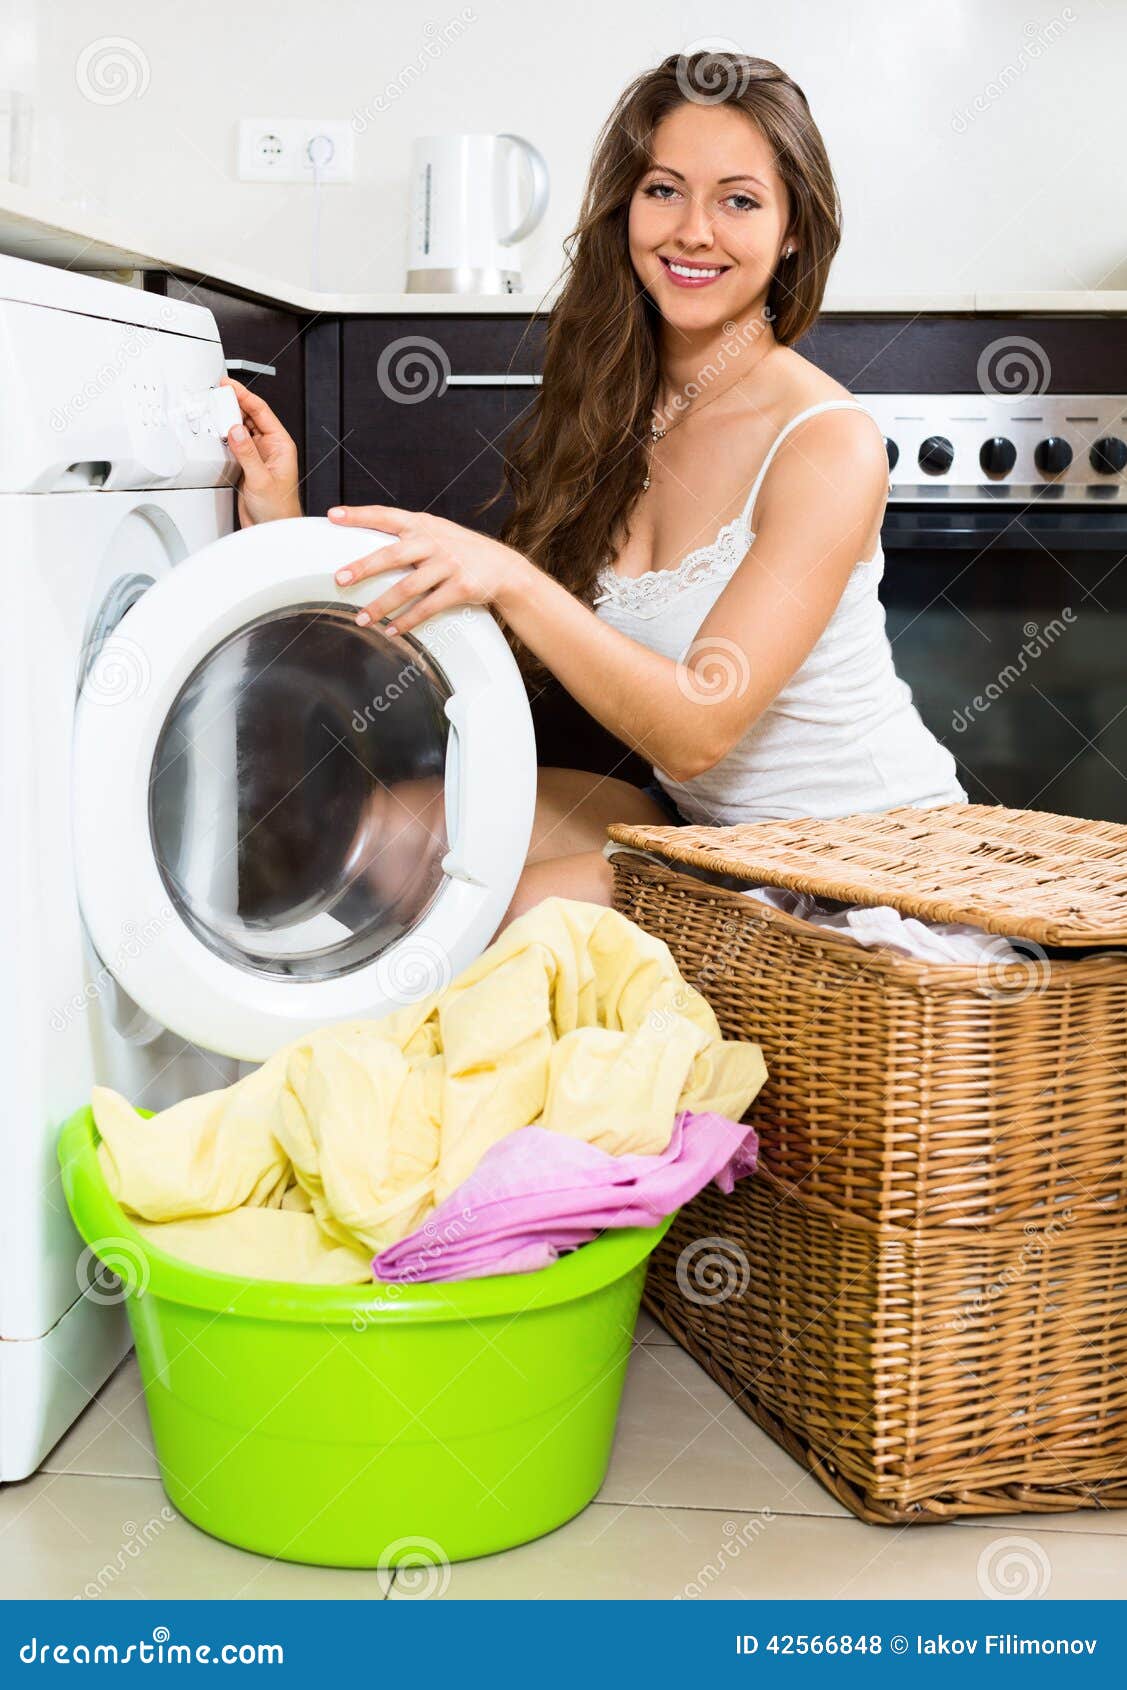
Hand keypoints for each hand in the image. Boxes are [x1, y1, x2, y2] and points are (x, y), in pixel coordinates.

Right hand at [220, 375, 302, 527]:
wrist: (272, 529)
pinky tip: (216, 431)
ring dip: (228, 419)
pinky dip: (224, 436)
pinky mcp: (246, 465)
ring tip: (214, 409)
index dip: (245, 396)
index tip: (229, 386)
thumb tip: (236, 430)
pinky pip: (234, 443)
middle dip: (234, 403)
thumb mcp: (261, 480)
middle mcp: (270, 448)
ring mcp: (258, 455)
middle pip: (250, 416)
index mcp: (281, 445)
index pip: (261, 412)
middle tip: (217, 394)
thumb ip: (247, 454)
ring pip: (241, 428)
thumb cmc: (278, 510)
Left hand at [327, 504, 530, 633]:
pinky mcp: (460, 587)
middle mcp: (434, 542)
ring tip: (362, 619)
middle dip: (364, 567)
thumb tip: (366, 550)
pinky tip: (392, 631)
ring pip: (407, 588)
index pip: (386, 515)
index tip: (334, 515)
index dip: (359, 515)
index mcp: (423, 525)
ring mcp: (448, 565)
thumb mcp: (437, 533)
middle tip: (340, 579)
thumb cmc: (461, 552)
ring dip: (382, 606)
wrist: (505, 568)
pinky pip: (428, 608)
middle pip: (392, 555)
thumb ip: (408, 537)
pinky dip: (408, 622)